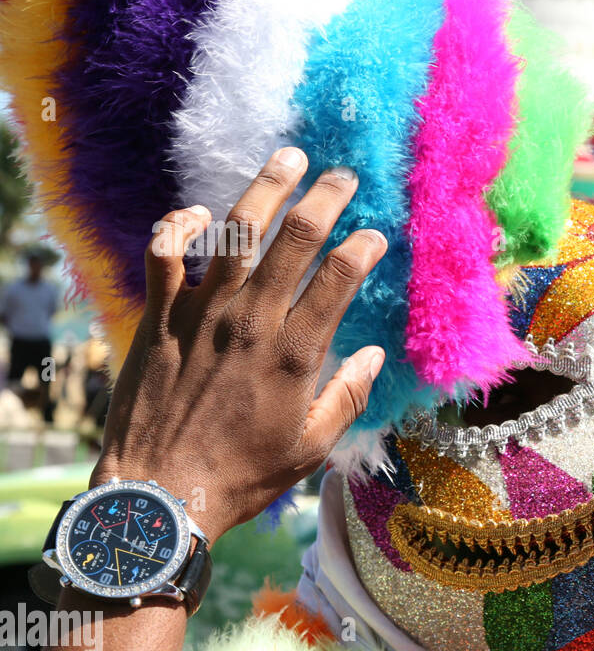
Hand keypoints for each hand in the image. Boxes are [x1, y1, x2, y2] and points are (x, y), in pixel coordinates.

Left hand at [91, 147, 386, 543]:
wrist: (160, 492)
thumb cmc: (242, 476)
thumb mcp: (312, 447)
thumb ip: (347, 396)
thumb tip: (375, 354)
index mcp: (295, 356)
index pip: (340, 278)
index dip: (363, 248)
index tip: (375, 238)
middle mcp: (251, 324)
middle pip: (296, 239)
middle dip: (326, 199)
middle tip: (343, 177)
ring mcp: (202, 315)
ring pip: (236, 233)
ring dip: (266, 188)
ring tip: (288, 158)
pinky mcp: (161, 318)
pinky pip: (164, 255)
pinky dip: (178, 227)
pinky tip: (196, 214)